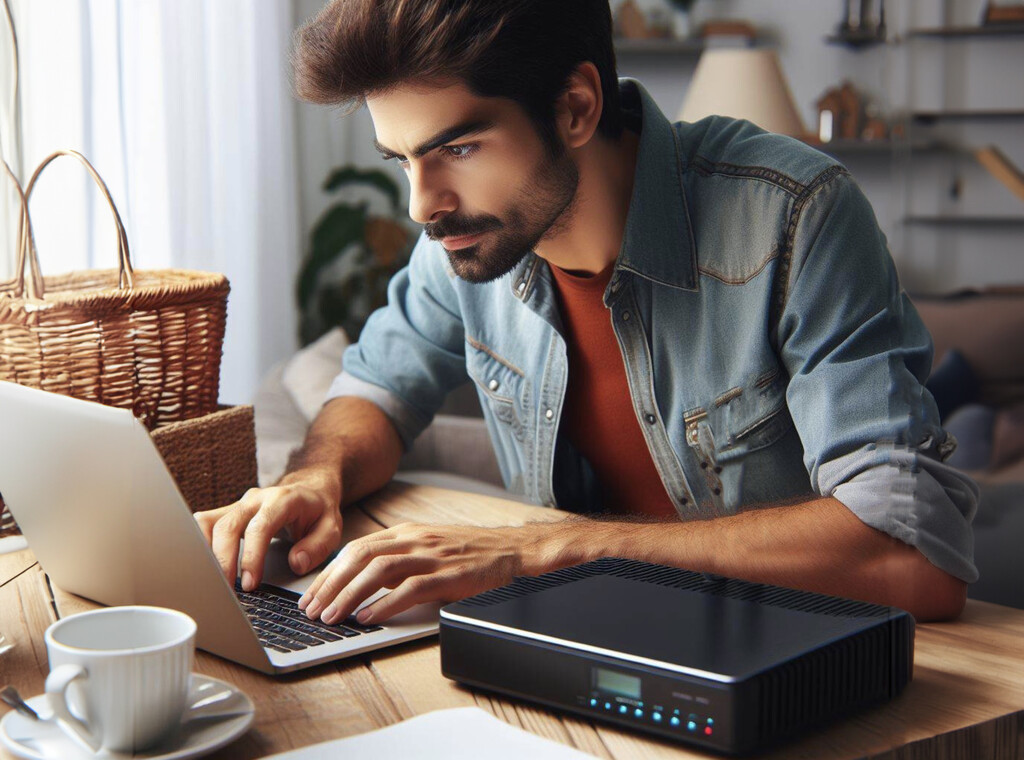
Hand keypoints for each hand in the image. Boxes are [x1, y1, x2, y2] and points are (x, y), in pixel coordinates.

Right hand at [195, 473, 342, 590]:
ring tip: (210, 582)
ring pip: (209, 523)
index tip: (249, 583)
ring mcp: (239, 505)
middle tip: (227, 591)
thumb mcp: (331, 527)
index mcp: (282, 500)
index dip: (251, 555)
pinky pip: (203, 524)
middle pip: (229, 526)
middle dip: (224, 561)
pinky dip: (197, 545)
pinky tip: (201, 567)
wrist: (309, 490)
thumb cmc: (318, 511)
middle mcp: (256, 499)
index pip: (260, 526)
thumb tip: (295, 563)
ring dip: (205, 553)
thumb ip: (317, 545)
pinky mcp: (227, 512)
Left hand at [297, 522, 558, 624]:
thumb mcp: (427, 548)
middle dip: (330, 584)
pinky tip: (369, 617)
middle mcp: (414, 539)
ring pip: (379, 570)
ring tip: (333, 617)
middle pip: (360, 556)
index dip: (329, 572)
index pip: (356, 548)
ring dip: (350, 594)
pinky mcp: (448, 575)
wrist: (511, 550)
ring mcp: (431, 556)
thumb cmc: (469, 553)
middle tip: (312, 610)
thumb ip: (398, 560)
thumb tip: (363, 584)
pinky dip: (385, 604)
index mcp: (406, 532)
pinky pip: (410, 588)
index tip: (311, 595)